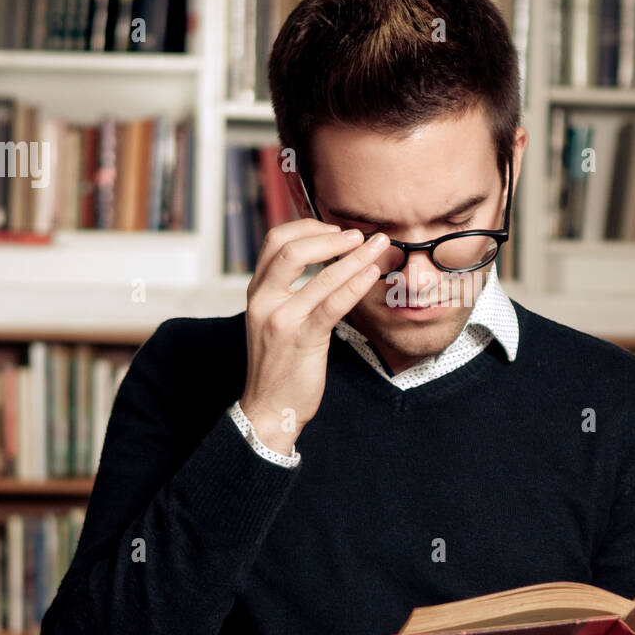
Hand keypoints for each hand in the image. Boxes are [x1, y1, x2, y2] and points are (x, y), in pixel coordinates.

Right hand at [240, 217, 389, 450]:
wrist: (269, 407)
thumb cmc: (279, 363)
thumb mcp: (274, 318)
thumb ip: (288, 289)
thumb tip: (321, 257)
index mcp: (257, 291)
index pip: (276, 241)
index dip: (308, 227)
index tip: (335, 228)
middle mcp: (263, 300)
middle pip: (291, 248)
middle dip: (330, 235)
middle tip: (359, 235)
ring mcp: (281, 320)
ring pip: (320, 276)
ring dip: (355, 256)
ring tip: (377, 246)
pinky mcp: (302, 340)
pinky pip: (332, 304)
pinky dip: (355, 284)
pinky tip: (371, 274)